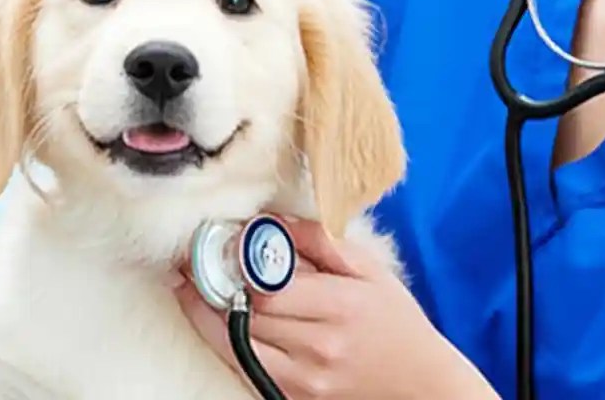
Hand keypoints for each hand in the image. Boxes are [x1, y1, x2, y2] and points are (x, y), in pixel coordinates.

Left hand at [175, 217, 496, 399]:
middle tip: (187, 261)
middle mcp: (319, 345)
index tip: (212, 244)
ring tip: (187, 286)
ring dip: (205, 315)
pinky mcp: (293, 397)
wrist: (417, 381)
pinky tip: (213, 319)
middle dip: (211, 285)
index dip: (234, 264)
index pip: (270, 285)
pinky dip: (224, 342)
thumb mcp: (370, 270)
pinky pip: (245, 367)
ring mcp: (304, 378)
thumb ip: (321, 242)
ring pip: (236, 344)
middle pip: (247, 314)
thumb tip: (273, 221)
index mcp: (341, 306)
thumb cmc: (395, 321)